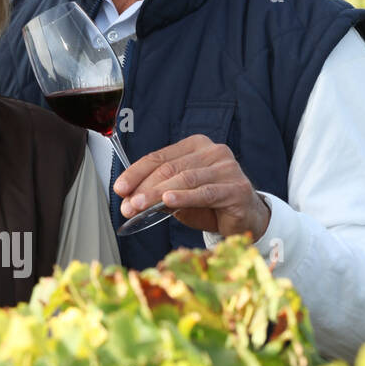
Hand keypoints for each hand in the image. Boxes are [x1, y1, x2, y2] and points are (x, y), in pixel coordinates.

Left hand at [113, 133, 270, 239]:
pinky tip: (169, 201)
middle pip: (170, 168)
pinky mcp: (236, 188)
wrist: (245, 219)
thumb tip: (131, 200)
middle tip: (128, 205)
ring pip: (184, 179)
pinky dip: (184, 197)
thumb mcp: (180, 197)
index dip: (136, 172)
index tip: (120, 188)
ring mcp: (227, 168)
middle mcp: (213, 152)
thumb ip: (160, 193)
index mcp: (195, 146)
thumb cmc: (210, 205)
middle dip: (144, 188)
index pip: (160, 157)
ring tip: (139, 207)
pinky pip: (205, 192)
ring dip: (158, 194)